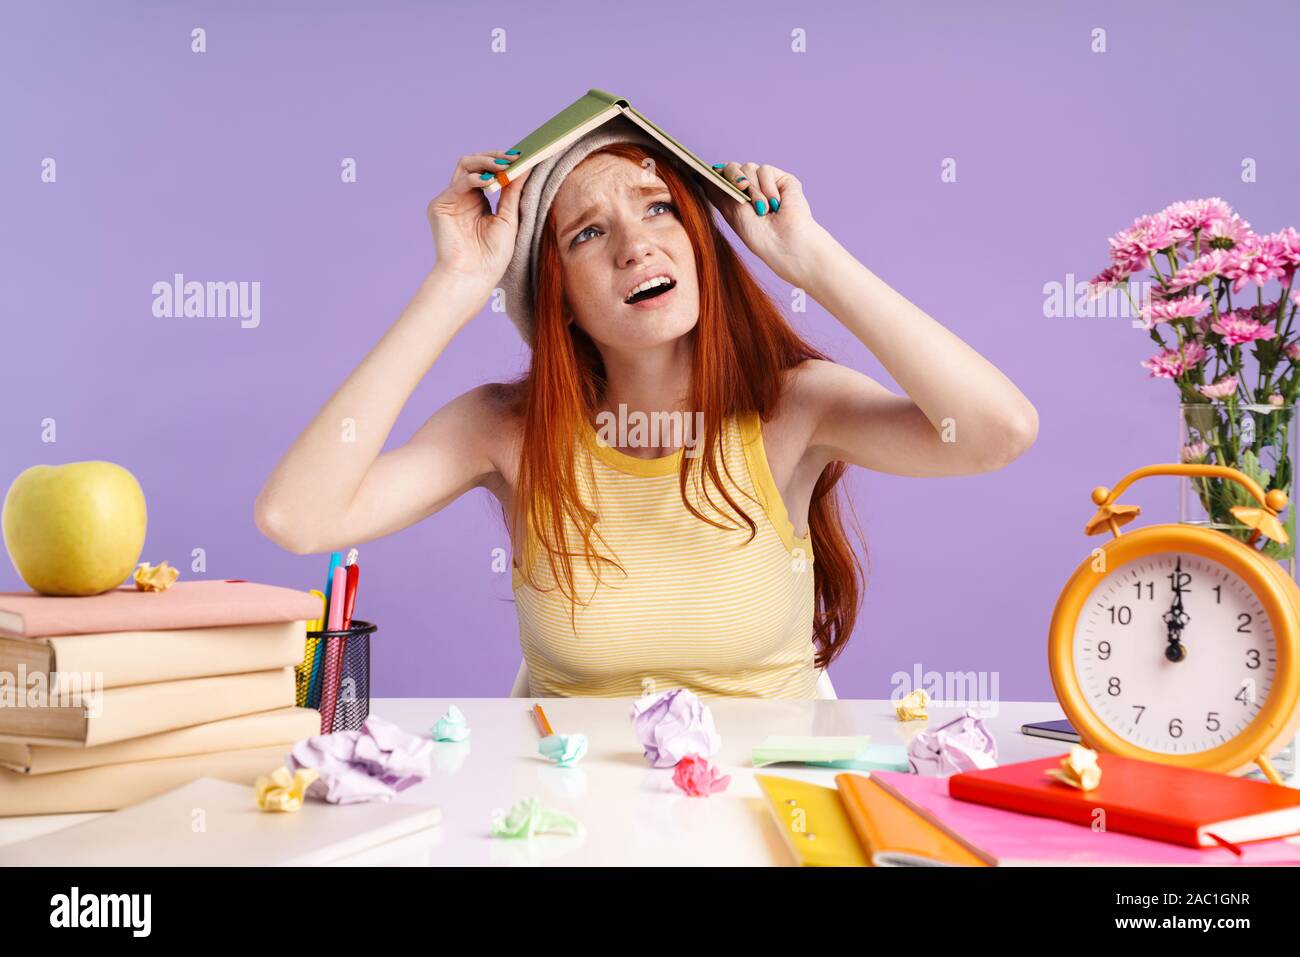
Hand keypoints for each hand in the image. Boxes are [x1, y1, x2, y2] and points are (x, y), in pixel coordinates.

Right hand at [426, 150, 531, 290]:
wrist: (473, 277)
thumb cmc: (492, 257)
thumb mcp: (508, 220)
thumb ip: (512, 192)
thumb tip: (524, 167)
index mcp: (478, 202)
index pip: (488, 172)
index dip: (503, 163)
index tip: (523, 156)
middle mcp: (463, 198)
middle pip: (474, 163)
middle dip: (494, 157)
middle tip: (514, 157)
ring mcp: (450, 200)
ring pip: (465, 166)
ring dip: (486, 162)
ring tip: (504, 166)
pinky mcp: (440, 205)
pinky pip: (459, 183)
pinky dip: (475, 178)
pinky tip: (490, 182)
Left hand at [707, 161, 830, 287]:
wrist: (783, 243)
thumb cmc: (757, 234)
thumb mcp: (730, 210)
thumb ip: (717, 190)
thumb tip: (702, 172)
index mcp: (736, 198)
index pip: (722, 177)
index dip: (715, 173)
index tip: (707, 172)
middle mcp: (751, 189)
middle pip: (732, 167)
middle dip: (734, 177)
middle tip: (742, 190)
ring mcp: (767, 183)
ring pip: (748, 167)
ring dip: (753, 190)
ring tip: (762, 210)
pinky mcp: (783, 180)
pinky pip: (766, 170)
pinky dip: (767, 187)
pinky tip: (775, 204)